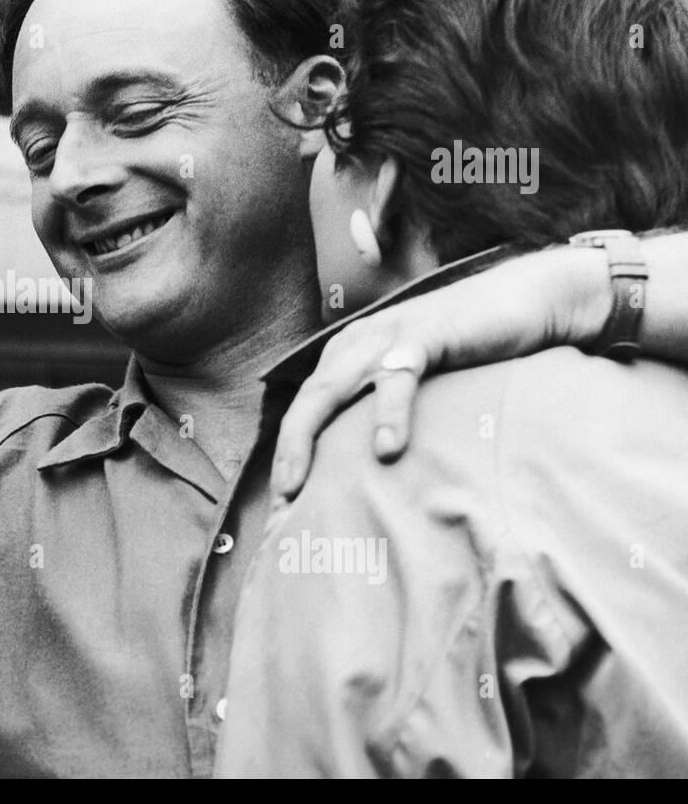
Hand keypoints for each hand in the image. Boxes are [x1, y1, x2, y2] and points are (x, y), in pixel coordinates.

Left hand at [270, 246, 610, 502]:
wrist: (527, 299)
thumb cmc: (472, 352)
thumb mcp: (419, 383)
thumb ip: (390, 411)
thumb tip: (376, 469)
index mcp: (348, 354)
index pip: (306, 407)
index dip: (288, 452)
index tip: (280, 504)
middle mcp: (357, 343)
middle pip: (307, 400)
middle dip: (286, 451)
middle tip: (277, 501)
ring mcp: (387, 335)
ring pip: (333, 387)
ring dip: (309, 438)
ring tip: (298, 485)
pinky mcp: (425, 334)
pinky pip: (398, 375)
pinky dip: (389, 412)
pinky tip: (387, 449)